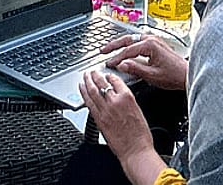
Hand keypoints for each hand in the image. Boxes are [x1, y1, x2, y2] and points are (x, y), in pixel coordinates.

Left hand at [79, 70, 165, 184]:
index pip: (115, 80)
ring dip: (87, 81)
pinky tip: (81, 88)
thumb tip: (119, 95)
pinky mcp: (98, 119)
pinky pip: (89, 102)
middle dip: (95, 75)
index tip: (107, 74)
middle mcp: (115, 102)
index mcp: (128, 98)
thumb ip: (127, 101)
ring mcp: (105, 110)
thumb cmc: (140, 135)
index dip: (109, 75)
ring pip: (93, 91)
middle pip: (102, 83)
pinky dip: (84, 93)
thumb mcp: (138, 111)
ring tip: (85, 75)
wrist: (135, 150)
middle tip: (92, 71)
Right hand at [103, 33, 187, 90]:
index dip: (116, 58)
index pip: (127, 51)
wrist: (187, 75)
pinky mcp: (156, 44)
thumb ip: (135, 69)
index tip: (109, 63)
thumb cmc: (174, 76)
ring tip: (111, 49)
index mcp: (150, 45)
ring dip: (121, 44)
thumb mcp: (152, 75)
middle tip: (103, 50)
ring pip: (132, 39)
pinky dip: (129, 45)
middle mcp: (152, 39)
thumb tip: (121, 65)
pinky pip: (138, 41)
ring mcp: (154, 40)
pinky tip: (125, 49)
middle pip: (127, 39)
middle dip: (114, 45)